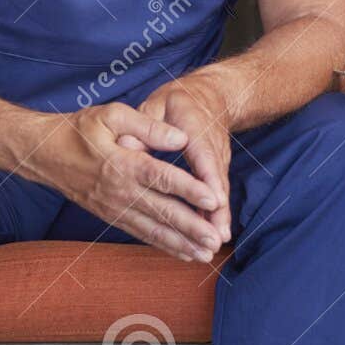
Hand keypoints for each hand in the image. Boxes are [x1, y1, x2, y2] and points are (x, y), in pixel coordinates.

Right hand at [30, 103, 223, 262]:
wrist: (43, 154)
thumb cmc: (80, 129)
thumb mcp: (111, 115)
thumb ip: (148, 126)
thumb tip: (181, 137)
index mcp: (122, 163)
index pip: (161, 177)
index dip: (189, 189)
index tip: (214, 199)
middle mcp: (120, 191)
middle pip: (162, 211)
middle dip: (192, 227)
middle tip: (217, 240)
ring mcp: (115, 208)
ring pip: (153, 229)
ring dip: (181, 243)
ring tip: (207, 255)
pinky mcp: (112, 217)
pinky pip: (141, 234)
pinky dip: (164, 245)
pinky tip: (184, 253)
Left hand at [138, 76, 232, 245]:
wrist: (210, 97)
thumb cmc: (177, 101)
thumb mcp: (157, 104)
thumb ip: (145, 125)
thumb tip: (126, 145)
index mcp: (196, 129)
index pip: (204, 156)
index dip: (208, 180)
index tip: (212, 201)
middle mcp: (211, 149)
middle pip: (215, 183)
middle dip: (216, 213)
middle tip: (215, 239)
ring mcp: (216, 163)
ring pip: (217, 194)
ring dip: (216, 221)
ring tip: (212, 247)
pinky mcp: (214, 173)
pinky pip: (213, 197)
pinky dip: (211, 218)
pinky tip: (205, 240)